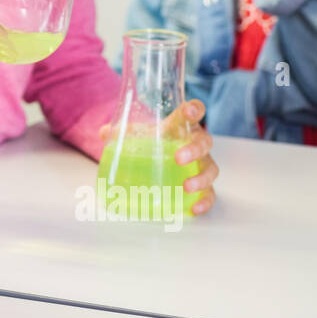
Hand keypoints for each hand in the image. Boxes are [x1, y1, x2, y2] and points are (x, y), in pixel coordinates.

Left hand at [99, 98, 217, 215]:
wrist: (160, 160)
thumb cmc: (153, 142)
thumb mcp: (137, 134)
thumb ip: (122, 132)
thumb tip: (104, 132)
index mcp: (182, 126)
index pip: (194, 112)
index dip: (194, 109)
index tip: (188, 111)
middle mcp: (196, 144)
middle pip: (205, 142)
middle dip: (195, 149)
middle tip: (179, 158)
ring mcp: (202, 165)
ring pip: (211, 169)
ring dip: (201, 178)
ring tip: (186, 186)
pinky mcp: (204, 186)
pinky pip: (211, 194)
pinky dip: (205, 201)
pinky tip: (195, 208)